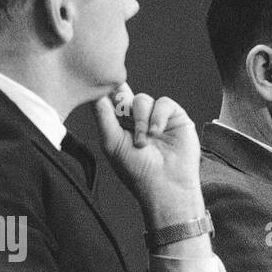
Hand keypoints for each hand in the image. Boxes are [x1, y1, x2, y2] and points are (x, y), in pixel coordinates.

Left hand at [93, 86, 205, 228]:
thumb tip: (96, 94)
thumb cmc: (137, 170)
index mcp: (120, 125)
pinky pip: (164, 103)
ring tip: (144, 141)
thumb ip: (103, 116)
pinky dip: (158, 117)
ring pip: (144, 99)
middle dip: (123, 105)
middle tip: (124, 119)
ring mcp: (156, 117)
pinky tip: (157, 132)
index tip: (102, 88)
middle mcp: (138, 119)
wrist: (166, 183)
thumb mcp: (112, 143)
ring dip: (141, 119)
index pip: (111, 102)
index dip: (107, 93)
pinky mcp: (176, 116)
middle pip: (127, 95)